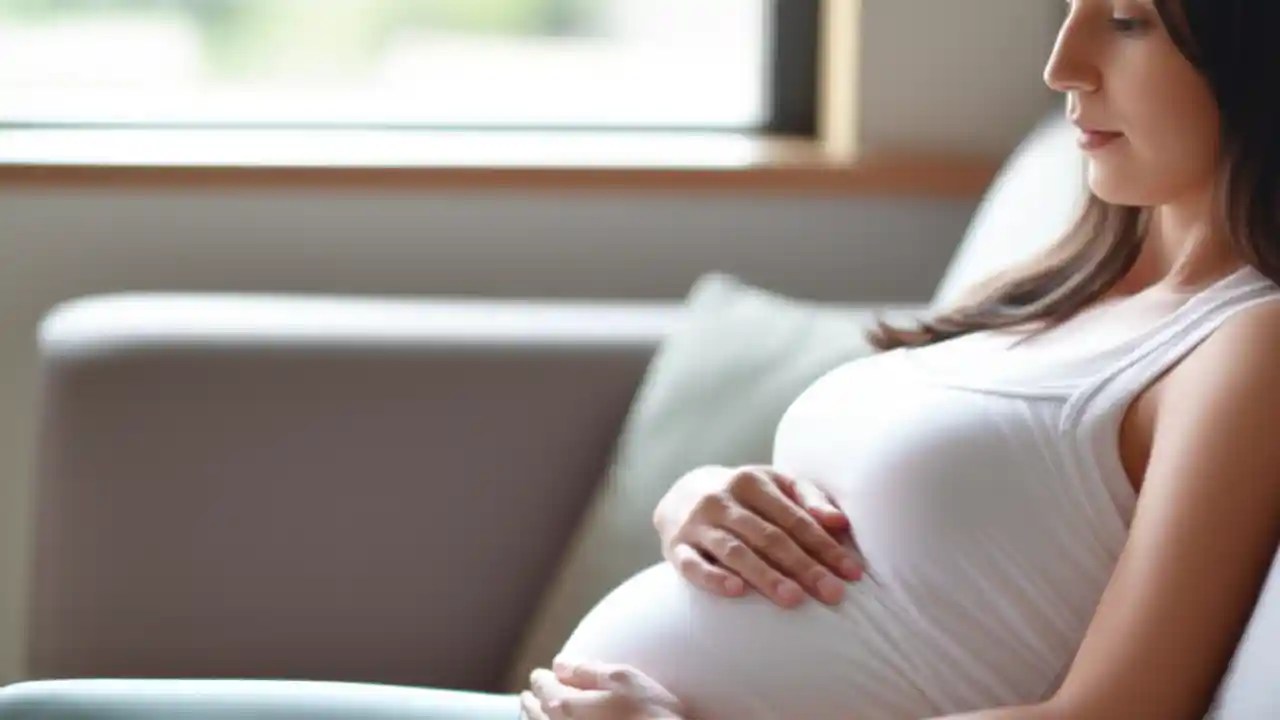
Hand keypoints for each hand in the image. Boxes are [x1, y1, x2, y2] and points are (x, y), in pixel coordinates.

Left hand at [520, 657, 687, 719]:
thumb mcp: (627, 681)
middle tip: (528, 694)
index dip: (542, 679)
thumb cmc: (653, 717)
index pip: (546, 688)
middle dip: (532, 701)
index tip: (539, 674)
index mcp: (568, 706)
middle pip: (538, 714)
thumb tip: (559, 663)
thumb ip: (589, 670)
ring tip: (530, 713)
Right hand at [652, 464, 863, 607]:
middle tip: (833, 594)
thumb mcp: (774, 485)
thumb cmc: (743, 495)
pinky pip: (693, 565)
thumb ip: (809, 499)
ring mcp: (697, 524)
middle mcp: (722, 500)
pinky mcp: (676, 547)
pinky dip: (713, 577)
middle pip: (769, 537)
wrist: (680, 493)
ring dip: (765, 575)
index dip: (825, 546)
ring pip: (735, 551)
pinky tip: (736, 591)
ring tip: (794, 599)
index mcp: (751, 482)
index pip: (794, 519)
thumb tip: (840, 523)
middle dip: (804, 566)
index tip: (851, 572)